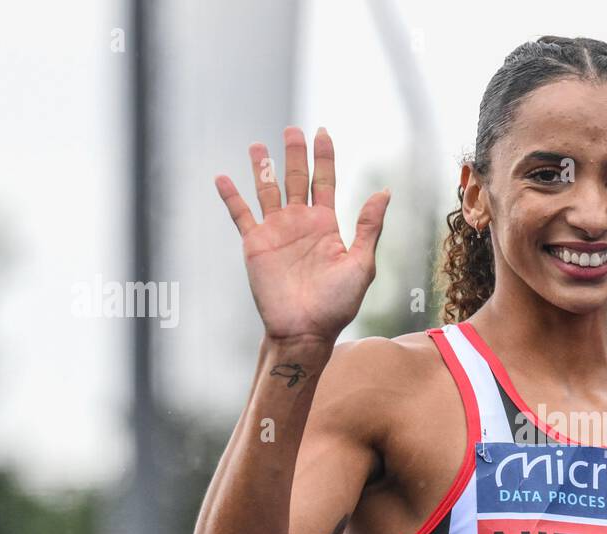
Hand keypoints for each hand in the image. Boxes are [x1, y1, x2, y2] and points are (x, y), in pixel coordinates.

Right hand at [215, 126, 390, 344]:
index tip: (322, 131)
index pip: (326, 181)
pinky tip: (222, 177)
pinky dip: (231, 196)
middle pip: (297, 178)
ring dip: (263, 167)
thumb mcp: (361, 263)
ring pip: (268, 190)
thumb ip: (369, 227)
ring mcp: (277, 232)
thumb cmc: (338, 304)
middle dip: (295, 153)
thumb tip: (384, 191)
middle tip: (293, 130)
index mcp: (327, 225)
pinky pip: (241, 214)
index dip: (324, 156)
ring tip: (257, 145)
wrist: (306, 330)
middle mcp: (301, 223)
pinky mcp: (255, 244)